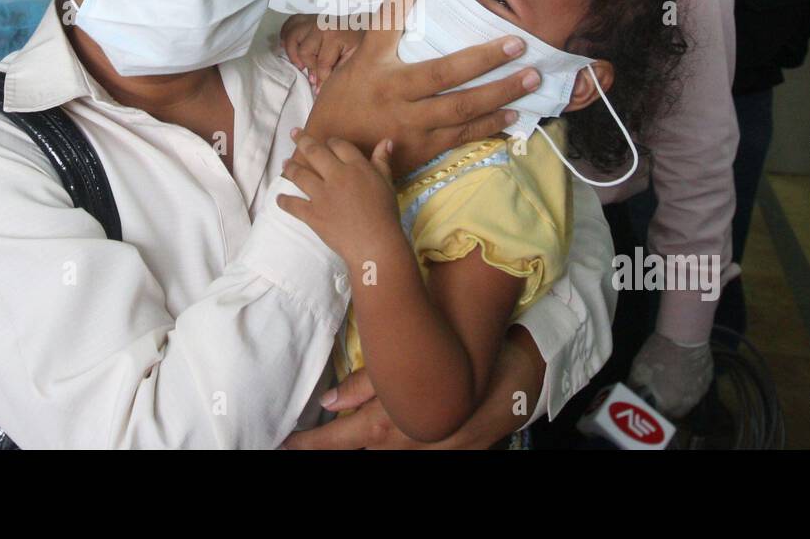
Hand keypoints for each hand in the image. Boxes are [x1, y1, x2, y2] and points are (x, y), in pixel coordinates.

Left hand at [277, 132, 399, 262]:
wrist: (375, 244)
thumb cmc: (386, 214)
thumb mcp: (388, 184)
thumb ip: (383, 161)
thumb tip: (386, 141)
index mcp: (356, 167)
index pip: (340, 146)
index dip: (332, 141)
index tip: (327, 141)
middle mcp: (336, 176)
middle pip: (315, 152)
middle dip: (302, 140)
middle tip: (294, 133)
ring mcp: (321, 195)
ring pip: (300, 174)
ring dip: (290, 167)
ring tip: (284, 163)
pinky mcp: (312, 214)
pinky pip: (293, 205)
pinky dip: (284, 201)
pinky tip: (279, 198)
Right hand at [280, 13, 364, 88]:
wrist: (360, 27)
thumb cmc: (357, 45)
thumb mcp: (353, 60)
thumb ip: (336, 74)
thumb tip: (317, 89)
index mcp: (336, 35)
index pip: (321, 64)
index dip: (321, 78)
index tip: (321, 84)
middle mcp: (323, 25)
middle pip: (304, 51)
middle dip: (309, 66)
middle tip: (314, 73)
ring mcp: (314, 19)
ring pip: (292, 37)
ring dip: (294, 53)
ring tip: (301, 63)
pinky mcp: (307, 17)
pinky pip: (289, 25)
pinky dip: (286, 36)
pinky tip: (290, 47)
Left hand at [282, 370, 489, 449]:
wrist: (524, 371)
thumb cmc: (468, 356)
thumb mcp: (416, 364)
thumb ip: (371, 383)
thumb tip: (330, 402)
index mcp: (397, 422)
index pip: (343, 438)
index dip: (312, 442)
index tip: (285, 444)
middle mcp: (412, 444)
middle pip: (363, 448)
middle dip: (337, 441)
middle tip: (310, 434)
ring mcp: (437, 452)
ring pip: (388, 452)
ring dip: (368, 441)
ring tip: (344, 430)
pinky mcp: (459, 452)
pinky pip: (418, 451)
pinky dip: (400, 444)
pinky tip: (397, 433)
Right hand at [304, 0, 540, 176]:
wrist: (330, 155)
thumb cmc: (342, 105)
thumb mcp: (351, 68)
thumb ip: (381, 44)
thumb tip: (407, 7)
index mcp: (373, 64)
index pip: (390, 18)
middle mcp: (393, 90)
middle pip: (444, 72)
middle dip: (485, 57)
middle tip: (519, 43)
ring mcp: (409, 121)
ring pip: (462, 106)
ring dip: (500, 92)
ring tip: (531, 78)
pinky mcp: (421, 146)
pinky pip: (462, 134)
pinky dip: (489, 124)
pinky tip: (513, 114)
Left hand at [628, 332, 713, 419]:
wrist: (684, 336)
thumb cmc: (658, 354)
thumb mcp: (638, 370)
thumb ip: (635, 387)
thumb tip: (632, 394)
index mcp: (668, 404)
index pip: (661, 418)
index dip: (656, 412)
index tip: (651, 405)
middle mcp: (687, 403)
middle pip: (677, 412)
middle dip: (669, 406)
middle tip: (662, 394)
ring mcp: (700, 392)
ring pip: (690, 401)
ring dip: (682, 396)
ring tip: (674, 382)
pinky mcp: (709, 379)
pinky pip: (699, 388)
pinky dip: (691, 384)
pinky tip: (685, 372)